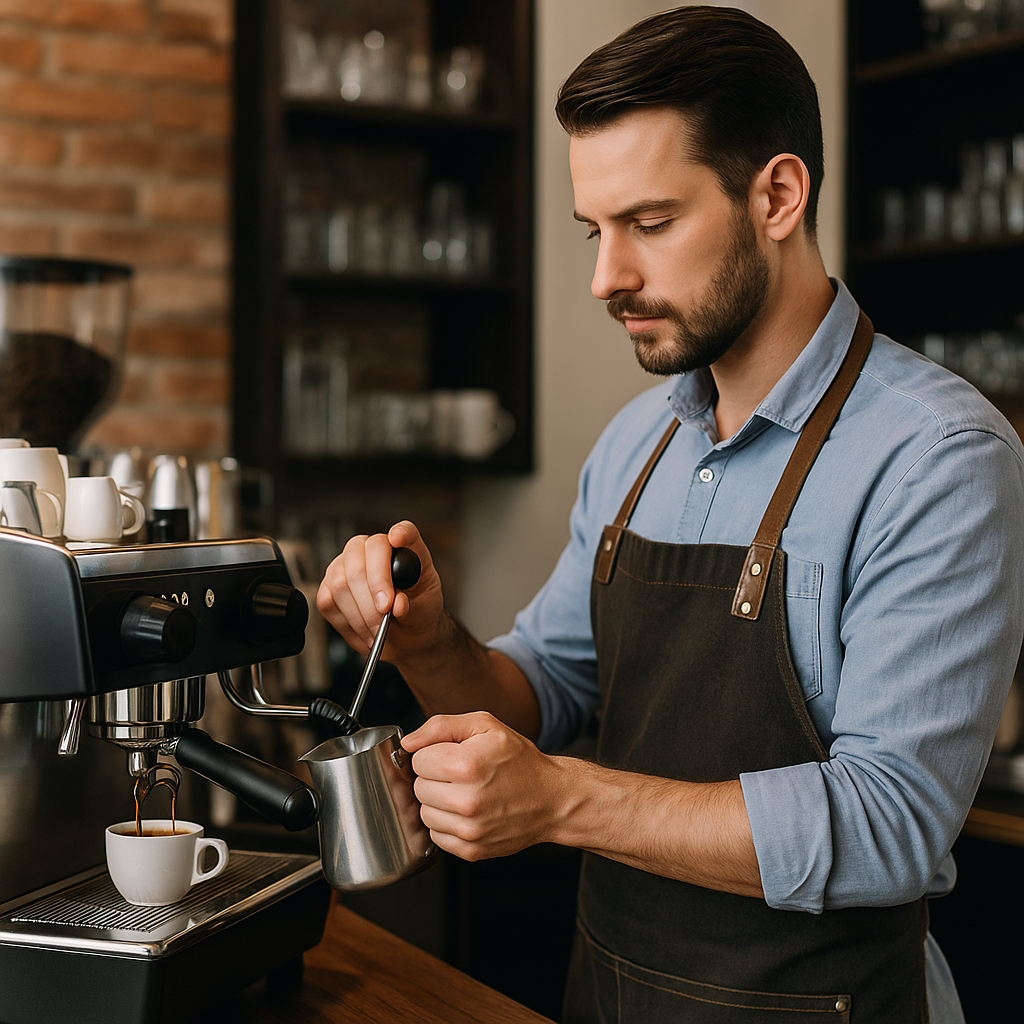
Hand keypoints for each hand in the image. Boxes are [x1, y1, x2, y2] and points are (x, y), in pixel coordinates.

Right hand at [316, 520, 443, 658]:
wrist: (404, 636)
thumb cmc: (416, 615)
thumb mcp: (424, 613)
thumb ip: (412, 608)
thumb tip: (398, 604)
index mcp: (406, 551)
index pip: (406, 531)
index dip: (401, 532)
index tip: (397, 539)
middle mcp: (374, 550)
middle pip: (362, 557)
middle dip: (372, 590)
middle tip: (385, 615)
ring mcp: (347, 564)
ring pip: (341, 582)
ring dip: (360, 613)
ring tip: (377, 629)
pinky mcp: (329, 585)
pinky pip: (328, 601)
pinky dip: (347, 621)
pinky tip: (363, 629)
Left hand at [402, 712, 567, 861]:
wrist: (552, 798)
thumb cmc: (518, 759)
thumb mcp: (485, 725)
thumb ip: (440, 726)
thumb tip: (408, 743)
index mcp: (466, 765)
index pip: (418, 760)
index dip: (434, 754)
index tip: (453, 755)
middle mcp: (466, 801)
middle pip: (419, 788)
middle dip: (435, 778)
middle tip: (461, 774)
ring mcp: (469, 830)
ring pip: (425, 813)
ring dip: (439, 802)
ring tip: (465, 793)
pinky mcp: (472, 851)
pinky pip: (436, 836)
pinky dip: (447, 824)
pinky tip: (468, 812)